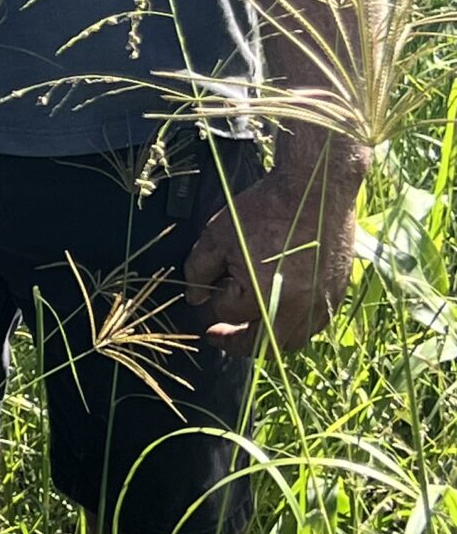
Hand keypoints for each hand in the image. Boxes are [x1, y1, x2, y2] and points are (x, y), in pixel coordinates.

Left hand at [185, 153, 360, 353]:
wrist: (316, 188)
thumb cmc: (266, 209)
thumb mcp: (219, 234)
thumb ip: (200, 269)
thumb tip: (195, 297)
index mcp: (263, 295)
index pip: (228, 313)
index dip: (213, 301)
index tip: (209, 292)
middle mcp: (296, 309)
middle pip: (261, 344)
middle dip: (235, 343)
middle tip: (218, 336)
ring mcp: (321, 305)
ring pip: (291, 342)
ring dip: (267, 341)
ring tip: (249, 332)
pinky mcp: (337, 295)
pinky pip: (313, 326)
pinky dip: (293, 327)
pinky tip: (279, 315)